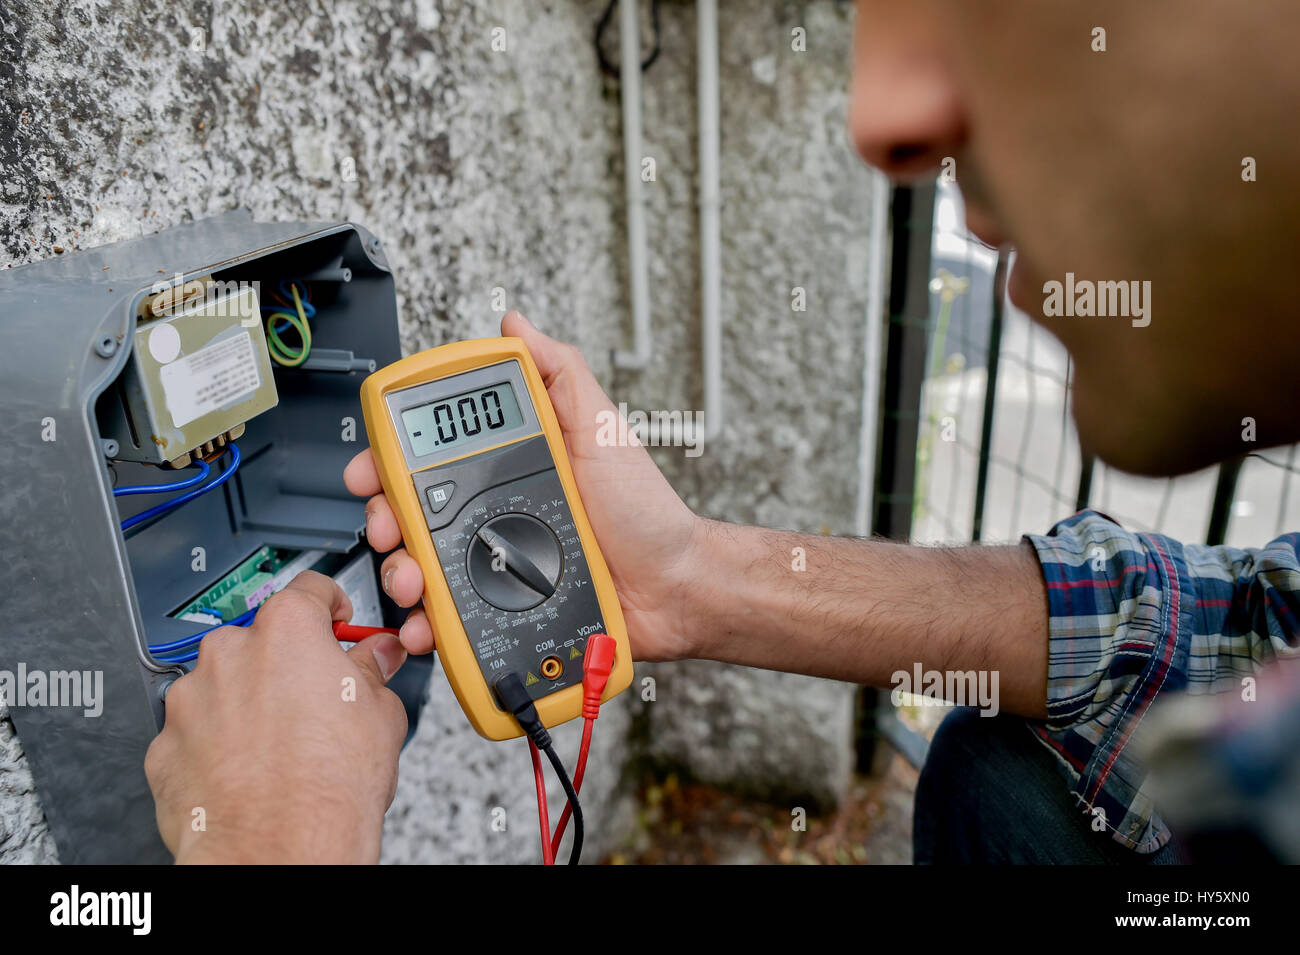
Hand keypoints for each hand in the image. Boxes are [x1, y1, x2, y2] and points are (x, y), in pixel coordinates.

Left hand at [144, 572, 408, 863]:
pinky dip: (215, 746)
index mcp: (287, 632)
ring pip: (221, 687)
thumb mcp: (381, 715)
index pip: (309, 590)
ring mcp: (189, 701)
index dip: (330, 605)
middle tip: (312, 701)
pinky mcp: (164, 747)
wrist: (280, 851)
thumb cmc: (328, 788)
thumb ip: (372, 672)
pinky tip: (248, 772)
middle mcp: (229, 654)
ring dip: (244, 705)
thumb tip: (374, 659)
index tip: (334, 620)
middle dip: (283, 665)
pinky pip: (193, 733)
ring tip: (279, 747)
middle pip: (259, 641)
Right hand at [343, 311, 705, 661]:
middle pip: (412, 512)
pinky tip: (428, 621)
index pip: (432, 454)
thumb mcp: (602, 429)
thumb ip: (560, 375)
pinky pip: (450, 617)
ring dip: (400, 573)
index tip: (374, 467)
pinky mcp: (502, 611)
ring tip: (413, 578)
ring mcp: (496, 565)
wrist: (674, 589)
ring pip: (421, 566)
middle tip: (389, 527)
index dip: (392, 457)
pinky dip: (428, 622)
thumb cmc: (645, 512)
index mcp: (509, 467)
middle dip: (386, 519)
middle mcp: (496, 514)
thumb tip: (516, 325)